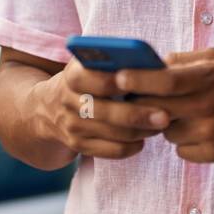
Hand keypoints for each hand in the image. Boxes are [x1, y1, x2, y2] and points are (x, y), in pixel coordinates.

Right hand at [33, 58, 172, 159]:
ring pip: (114, 134)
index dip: (121, 83)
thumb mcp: (89, 64)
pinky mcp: (78, 146)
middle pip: (109, 112)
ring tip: (161, 124)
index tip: (147, 84)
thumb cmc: (83, 80)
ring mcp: (71, 126)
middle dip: (140, 114)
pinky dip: (132, 146)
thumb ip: (112, 62)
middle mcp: (68, 101)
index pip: (98, 80)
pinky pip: (111, 151)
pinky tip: (144, 139)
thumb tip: (153, 67)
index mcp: (72, 76)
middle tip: (166, 115)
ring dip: (141, 131)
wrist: (47, 109)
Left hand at [117, 47, 213, 163]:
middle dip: (141, 104)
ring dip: (168, 125)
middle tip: (137, 101)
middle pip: (156, 107)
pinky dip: (184, 143)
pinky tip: (201, 134)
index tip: (117, 78)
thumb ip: (185, 59)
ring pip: (165, 132)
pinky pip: (180, 150)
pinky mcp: (213, 154)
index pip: (163, 79)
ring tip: (188, 117)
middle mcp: (207, 105)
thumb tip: (152, 63)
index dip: (137, 79)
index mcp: (207, 77)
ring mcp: (209, 132)